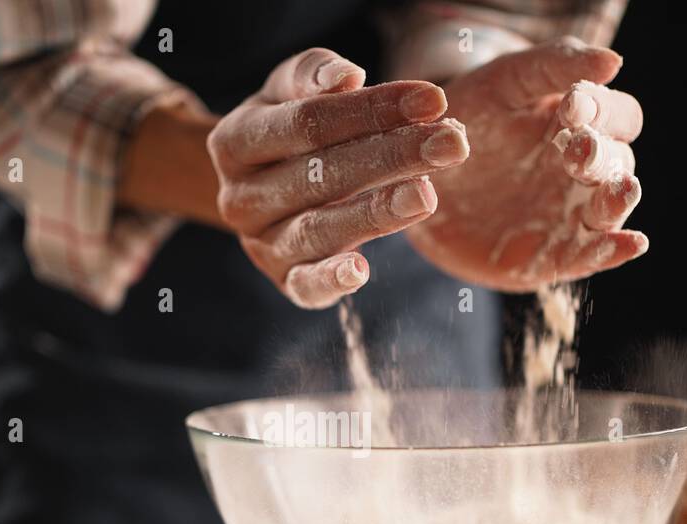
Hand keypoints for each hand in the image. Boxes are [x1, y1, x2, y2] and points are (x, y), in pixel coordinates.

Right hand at [207, 48, 469, 307]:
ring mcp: (261, 245)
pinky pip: (306, 286)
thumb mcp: (289, 92)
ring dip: (377, 213)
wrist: (259, 186)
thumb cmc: (286, 130)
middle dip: (392, 156)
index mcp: (234, 143)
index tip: (431, 101)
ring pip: (319, 229)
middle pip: (320, 175)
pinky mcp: (286, 281)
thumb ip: (313, 75)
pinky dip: (331, 279)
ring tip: (427, 194)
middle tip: (452, 144)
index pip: (307, 123)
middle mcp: (240, 199)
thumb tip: (348, 78)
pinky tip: (361, 270)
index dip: (370, 110)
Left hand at [407, 38, 646, 289]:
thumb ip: (550, 67)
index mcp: (580, 126)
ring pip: (610, 210)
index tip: (572, 105)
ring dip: (618, 201)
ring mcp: (571, 216)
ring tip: (621, 190)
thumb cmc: (468, 122)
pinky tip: (632, 244)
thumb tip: (612, 61)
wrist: (419, 181)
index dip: (601, 110)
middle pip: (618, 162)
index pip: (615, 115)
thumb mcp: (501, 84)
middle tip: (577, 151)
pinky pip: (588, 257)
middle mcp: (586, 172)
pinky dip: (612, 252)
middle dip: (601, 156)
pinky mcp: (553, 256)